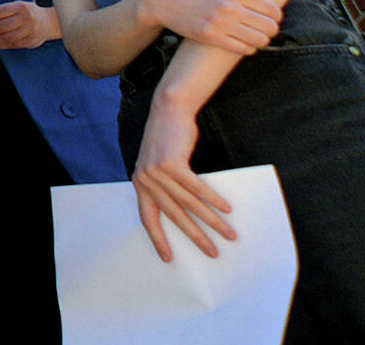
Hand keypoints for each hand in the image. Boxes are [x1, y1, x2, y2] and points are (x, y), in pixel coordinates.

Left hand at [0, 1, 59, 50]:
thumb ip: (2, 13)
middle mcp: (25, 19)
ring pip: (5, 39)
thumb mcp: (17, 6)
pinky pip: (10, 45)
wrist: (50, 22)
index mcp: (20, 7)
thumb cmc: (29, 13)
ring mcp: (28, 32)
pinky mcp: (29, 42)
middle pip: (0, 27)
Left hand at [131, 99, 234, 261]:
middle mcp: (145, 179)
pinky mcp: (171, 163)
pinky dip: (213, 200)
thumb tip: (181, 212)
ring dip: (212, 221)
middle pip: (174, 216)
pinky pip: (196, 188)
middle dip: (195, 237)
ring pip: (189, 204)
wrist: (167, 110)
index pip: (147, 218)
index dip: (158, 238)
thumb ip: (162, 186)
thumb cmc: (166, 140)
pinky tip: (227, 209)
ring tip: (229, 234)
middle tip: (212, 253)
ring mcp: (157, 171)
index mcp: (140, 183)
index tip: (168, 258)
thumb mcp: (157, 164)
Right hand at [146, 0, 281, 54]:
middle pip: (269, 26)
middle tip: (265, 29)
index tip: (271, 18)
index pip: (271, 9)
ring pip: (259, 40)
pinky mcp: (211, 38)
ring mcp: (219, 24)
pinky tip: (243, 43)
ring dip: (261, 40)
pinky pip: (242, 49)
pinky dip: (248, 48)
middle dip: (271, 29)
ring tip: (255, 37)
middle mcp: (228, 7)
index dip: (276, 16)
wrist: (164, 2)